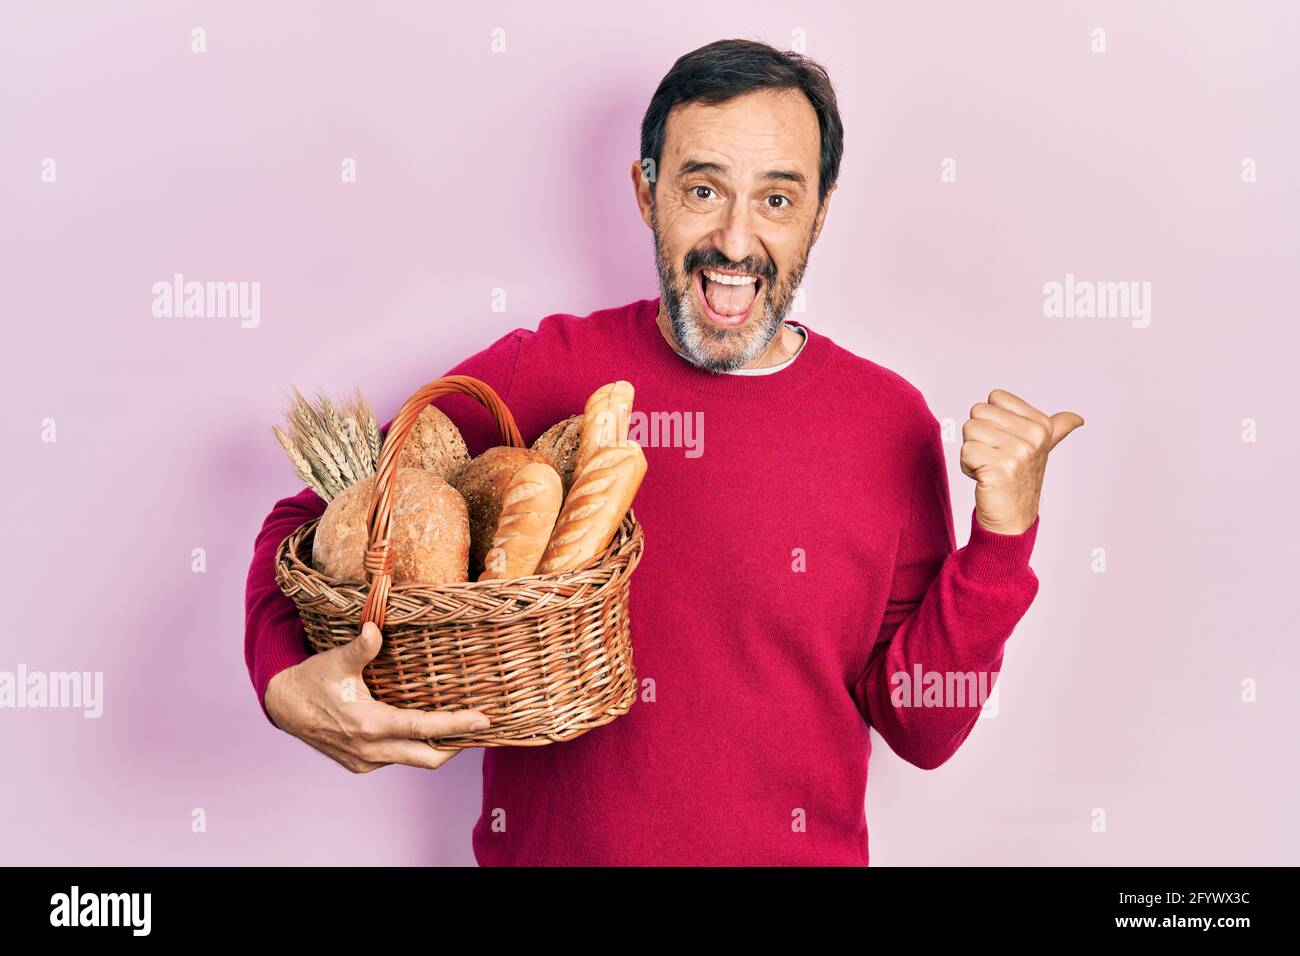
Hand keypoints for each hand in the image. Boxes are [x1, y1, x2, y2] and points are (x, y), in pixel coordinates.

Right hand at [264, 622, 491, 772]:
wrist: (283, 706)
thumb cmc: (313, 679)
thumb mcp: (337, 660)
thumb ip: (361, 647)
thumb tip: (375, 628)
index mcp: (369, 724)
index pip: (424, 728)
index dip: (457, 725)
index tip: (484, 720)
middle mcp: (370, 749)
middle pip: (429, 758)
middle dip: (458, 745)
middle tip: (480, 727)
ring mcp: (365, 761)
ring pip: (414, 760)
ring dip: (437, 746)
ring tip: (459, 728)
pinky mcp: (360, 765)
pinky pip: (396, 759)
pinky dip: (414, 748)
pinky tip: (424, 730)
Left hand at [960, 389, 1083, 534]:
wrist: (1012, 517)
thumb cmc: (1020, 479)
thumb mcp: (1041, 449)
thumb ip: (1057, 428)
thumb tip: (1078, 419)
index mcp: (1041, 425)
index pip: (995, 398)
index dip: (992, 420)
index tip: (1004, 442)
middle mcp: (1033, 436)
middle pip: (978, 412)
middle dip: (979, 436)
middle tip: (995, 457)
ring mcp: (1018, 453)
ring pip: (969, 429)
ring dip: (972, 451)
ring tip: (990, 467)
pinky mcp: (1000, 468)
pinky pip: (965, 451)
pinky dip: (967, 466)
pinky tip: (984, 478)